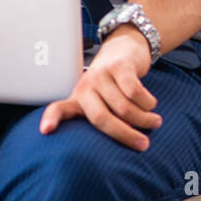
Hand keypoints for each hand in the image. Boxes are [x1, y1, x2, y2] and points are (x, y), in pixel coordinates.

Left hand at [39, 26, 160, 149]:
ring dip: (144, 119)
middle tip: (143, 145)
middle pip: (102, 118)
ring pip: (124, 107)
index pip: (60, 109)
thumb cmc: (113, 83)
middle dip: (125, 135)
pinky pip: (136, 92)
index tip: (46, 131)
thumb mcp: (99, 99)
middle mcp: (86, 86)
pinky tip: (151, 105)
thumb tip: (116, 152)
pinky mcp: (120, 66)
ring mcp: (102, 74)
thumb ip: (101, 118)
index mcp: (78, 99)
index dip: (52, 119)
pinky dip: (147, 103)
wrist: (124, 48)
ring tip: (154, 122)